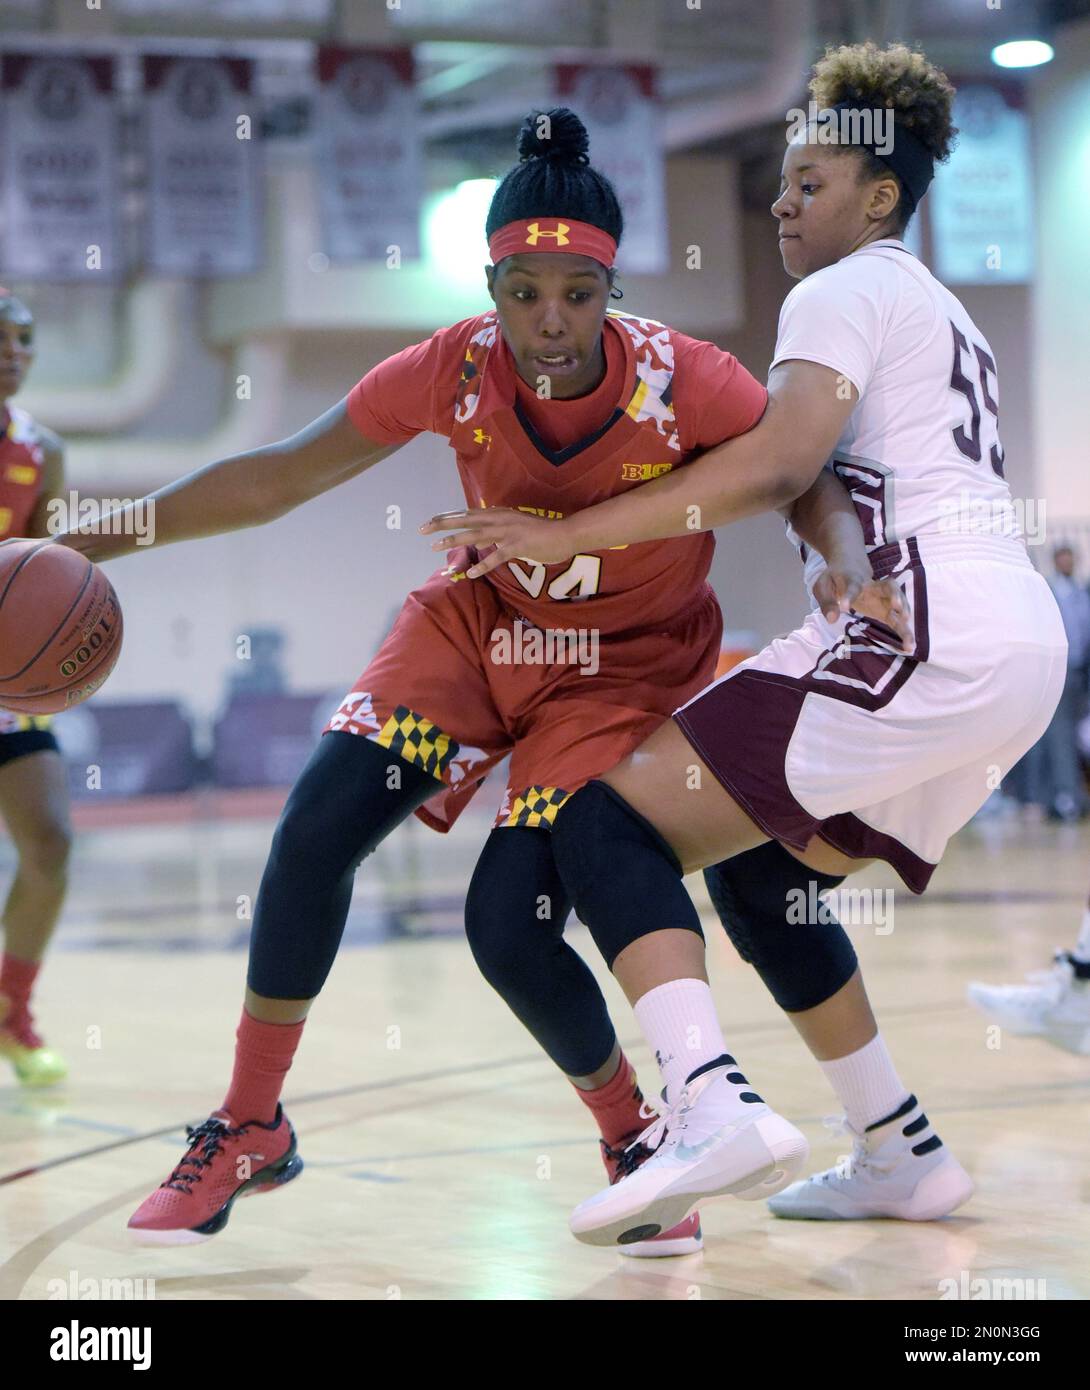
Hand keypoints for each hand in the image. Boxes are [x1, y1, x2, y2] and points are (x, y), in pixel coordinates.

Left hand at [419, 507, 576, 578]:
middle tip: (422, 529)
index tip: (430, 522)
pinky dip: (483, 565)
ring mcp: (509, 532)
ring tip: (436, 547)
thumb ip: (496, 531)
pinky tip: (471, 573)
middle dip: (442, 524)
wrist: (565, 534)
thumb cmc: (541, 532)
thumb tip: (480, 538)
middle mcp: (500, 519)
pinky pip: (497, 557)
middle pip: (466, 521)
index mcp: (499, 514)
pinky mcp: (519, 546)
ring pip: (476, 535)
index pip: (467, 514)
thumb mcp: (515, 527)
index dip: (448, 517)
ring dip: (455, 540)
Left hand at [813, 561, 912, 651]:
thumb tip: (832, 620)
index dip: (849, 595)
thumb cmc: (835, 578)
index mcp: (853, 580)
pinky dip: (905, 631)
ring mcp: (883, 597)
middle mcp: (873, 587)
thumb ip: (826, 602)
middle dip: (894, 595)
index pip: (852, 586)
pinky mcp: (886, 609)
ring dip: (904, 617)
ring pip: (899, 603)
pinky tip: (909, 646)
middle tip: (897, 606)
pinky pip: (898, 619)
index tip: (844, 607)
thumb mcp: (823, 586)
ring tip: (908, 638)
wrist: (850, 566)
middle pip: (888, 586)